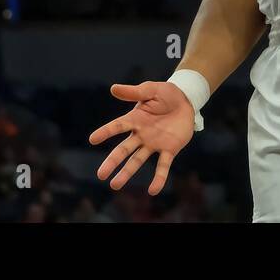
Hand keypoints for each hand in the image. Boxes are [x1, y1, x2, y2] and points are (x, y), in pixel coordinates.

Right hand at [89, 80, 194, 194]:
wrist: (186, 101)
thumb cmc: (166, 93)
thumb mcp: (150, 89)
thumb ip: (133, 92)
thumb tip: (113, 88)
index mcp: (135, 119)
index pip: (117, 126)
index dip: (106, 132)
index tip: (92, 139)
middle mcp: (141, 134)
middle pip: (124, 150)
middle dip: (112, 162)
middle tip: (100, 175)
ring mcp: (154, 143)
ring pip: (137, 160)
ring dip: (127, 173)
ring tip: (114, 185)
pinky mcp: (169, 150)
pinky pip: (163, 166)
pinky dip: (158, 178)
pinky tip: (153, 190)